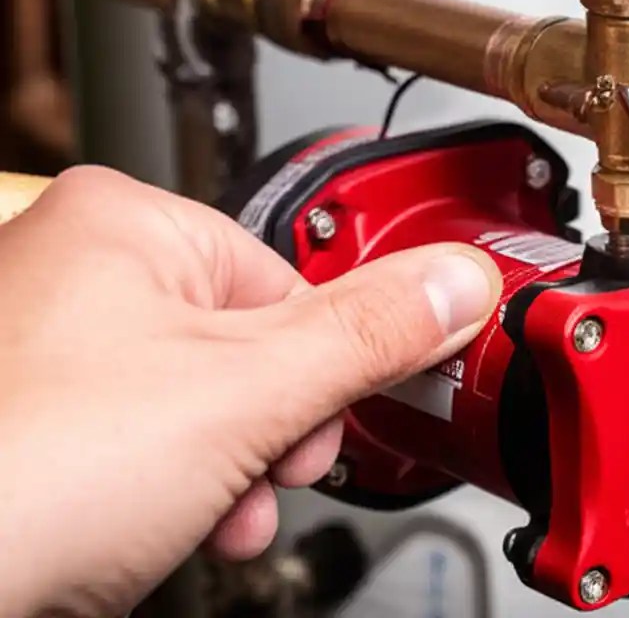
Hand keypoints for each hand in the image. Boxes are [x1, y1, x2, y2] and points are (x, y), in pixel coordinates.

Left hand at [0, 166, 501, 616]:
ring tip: (213, 519)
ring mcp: (44, 348)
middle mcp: (75, 266)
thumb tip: (461, 279)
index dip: (329, 366)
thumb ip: (372, 333)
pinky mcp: (30, 421)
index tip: (335, 421)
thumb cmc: (28, 472)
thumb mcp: (247, 396)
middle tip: (264, 475)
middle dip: (275, 432)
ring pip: (197, 403)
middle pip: (249, 346)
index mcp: (124, 221)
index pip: (292, 281)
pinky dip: (171, 490)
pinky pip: (139, 439)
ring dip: (231, 473)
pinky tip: (161, 532)